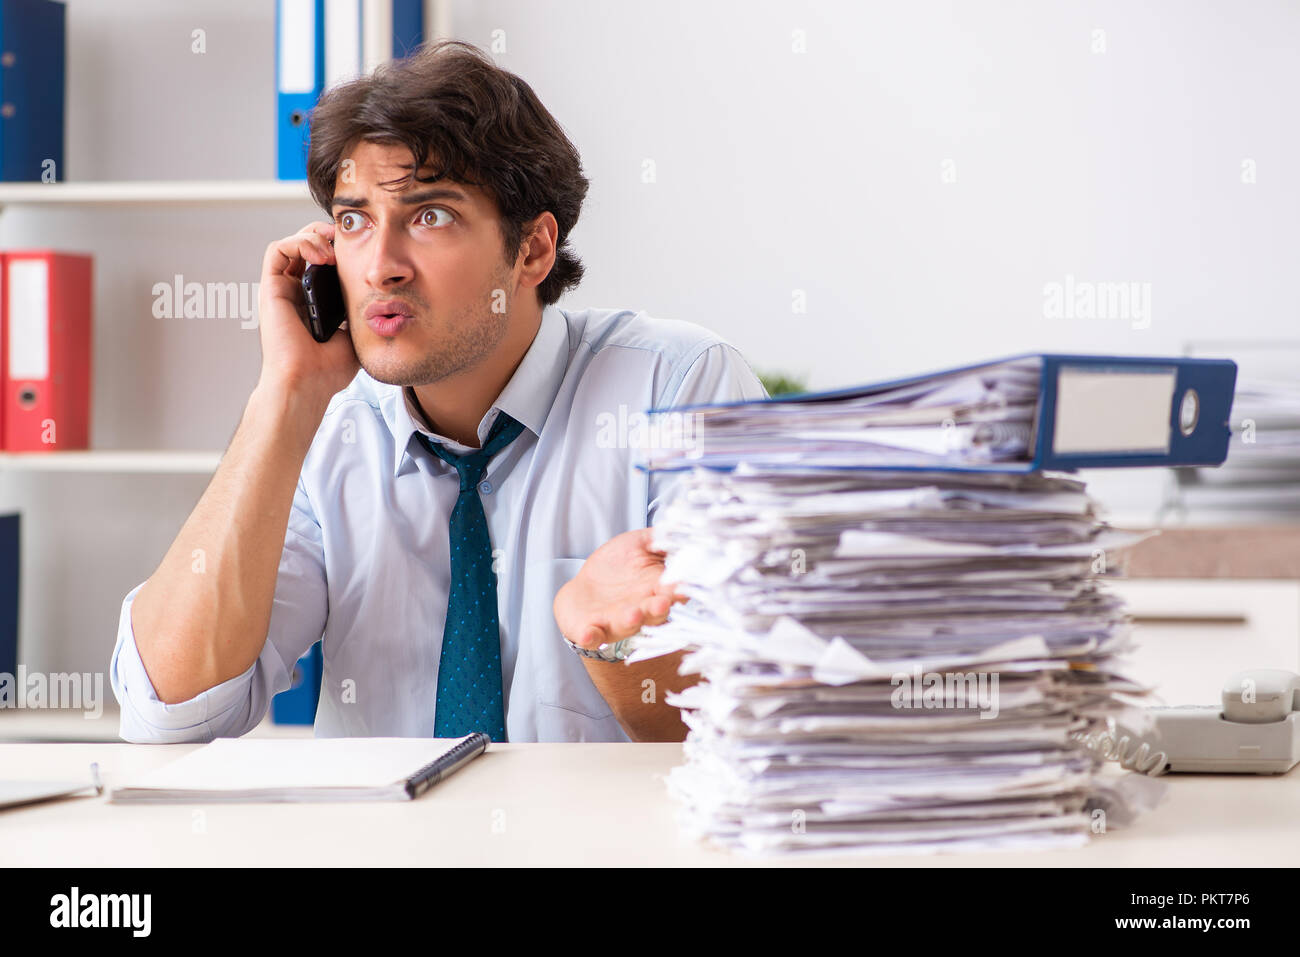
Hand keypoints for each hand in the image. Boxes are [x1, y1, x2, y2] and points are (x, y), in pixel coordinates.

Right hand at [256, 221, 360, 407]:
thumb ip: (363, 312)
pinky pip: (277, 250)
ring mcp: (283, 290)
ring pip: (292, 243)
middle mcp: (297, 293)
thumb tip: (382, 297)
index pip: (325, 263)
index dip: (341, 249)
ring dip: (314, 236)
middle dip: (327, 236)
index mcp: (316, 302)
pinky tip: (321, 256)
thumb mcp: (356, 334)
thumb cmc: (329, 369)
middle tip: (346, 242)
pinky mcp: (270, 289)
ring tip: (333, 250)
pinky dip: (299, 242)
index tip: (361, 251)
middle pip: (308, 246)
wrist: (308, 382)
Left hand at [553, 528, 688, 647]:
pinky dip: (590, 637)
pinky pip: (592, 637)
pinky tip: (588, 634)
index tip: (682, 586)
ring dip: (631, 622)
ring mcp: (616, 623)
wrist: (586, 587)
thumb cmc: (617, 564)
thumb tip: (678, 530)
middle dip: (658, 609)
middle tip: (662, 603)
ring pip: (626, 625)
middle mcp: (640, 610)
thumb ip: (658, 539)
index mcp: (656, 590)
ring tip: (633, 615)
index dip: (678, 590)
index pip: (672, 592)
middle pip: (654, 614)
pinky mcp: (591, 630)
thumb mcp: (638, 544)